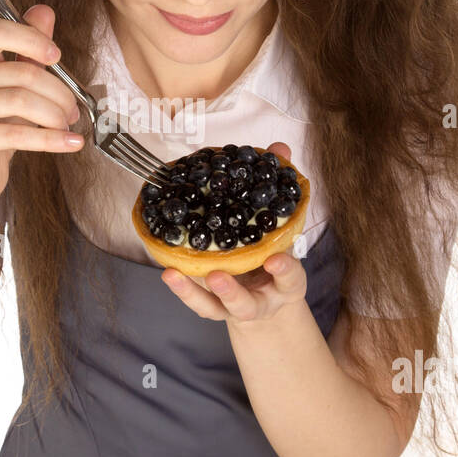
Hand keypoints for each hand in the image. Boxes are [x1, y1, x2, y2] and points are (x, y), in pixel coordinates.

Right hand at [0, 3, 83, 201]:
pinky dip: (50, 139)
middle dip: (58, 90)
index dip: (31, 39)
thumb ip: (30, 46)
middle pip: (20, 72)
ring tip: (69, 124)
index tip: (57, 55)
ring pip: (19, 101)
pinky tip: (71, 142)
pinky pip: (15, 135)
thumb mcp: (20, 80)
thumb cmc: (1, 120)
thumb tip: (44, 11)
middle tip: (74, 107)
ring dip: (55, 114)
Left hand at [160, 142, 306, 323]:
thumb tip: (280, 149)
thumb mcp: (281, 229)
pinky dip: (182, 288)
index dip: (285, 271)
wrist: (268, 296)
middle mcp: (260, 300)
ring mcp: (232, 307)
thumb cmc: (273, 253)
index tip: (275, 260)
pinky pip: (195, 301)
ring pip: (214, 307)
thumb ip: (279, 190)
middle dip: (231, 292)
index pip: (290, 278)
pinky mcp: (212, 307)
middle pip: (246, 304)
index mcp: (285, 281)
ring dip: (193, 292)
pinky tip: (167, 270)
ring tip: (173, 272)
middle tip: (216, 275)